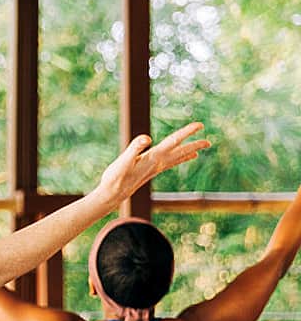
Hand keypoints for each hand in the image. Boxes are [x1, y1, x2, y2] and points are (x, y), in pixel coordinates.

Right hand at [95, 123, 209, 204]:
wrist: (112, 195)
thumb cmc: (115, 178)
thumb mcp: (123, 161)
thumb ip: (134, 148)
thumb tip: (147, 138)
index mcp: (153, 158)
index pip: (173, 142)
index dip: (187, 132)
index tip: (200, 125)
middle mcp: (157, 164)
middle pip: (180, 152)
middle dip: (194, 145)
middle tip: (209, 141)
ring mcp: (154, 169)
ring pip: (176, 159)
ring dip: (188, 153)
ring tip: (199, 150)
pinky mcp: (149, 172)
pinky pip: (168, 163)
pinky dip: (177, 159)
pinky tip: (179, 158)